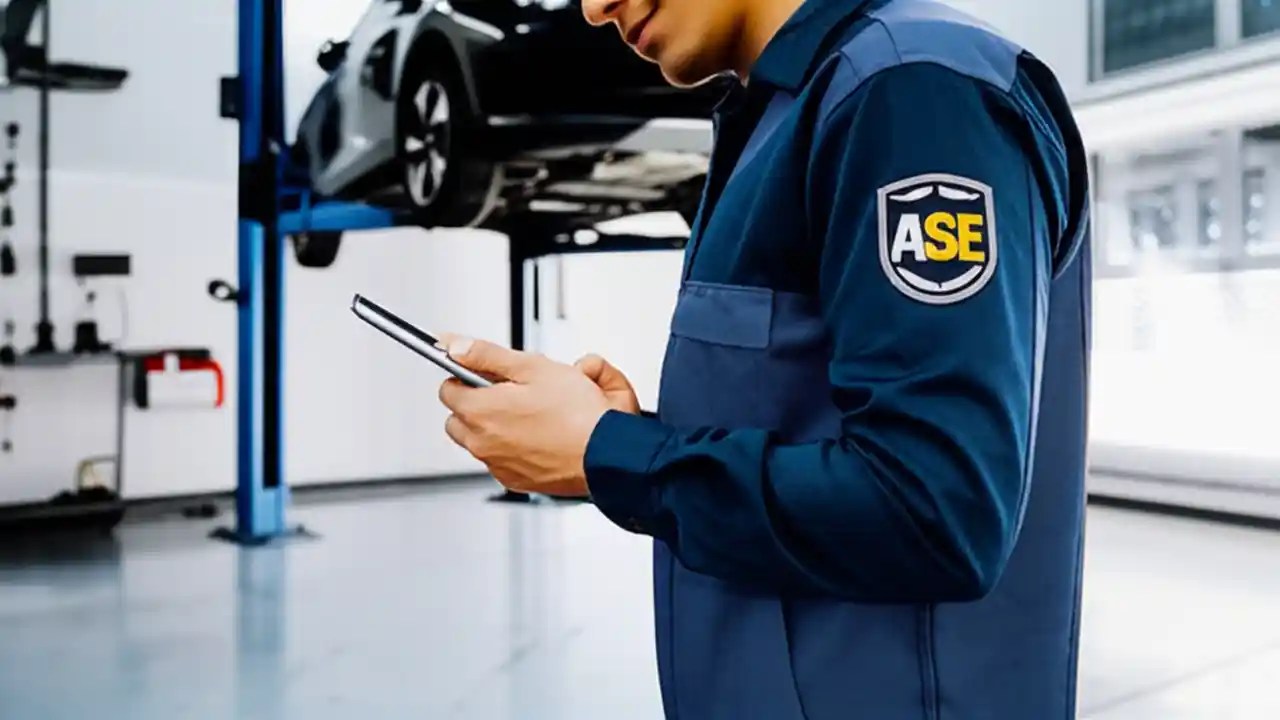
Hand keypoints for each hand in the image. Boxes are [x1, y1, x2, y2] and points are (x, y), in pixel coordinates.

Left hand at [438, 337, 632, 496]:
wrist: (607, 454)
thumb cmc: (579, 414)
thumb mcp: (532, 367)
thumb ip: (486, 354)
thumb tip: (455, 346)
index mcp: (480, 411)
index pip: (447, 388)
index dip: (466, 376)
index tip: (483, 373)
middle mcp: (482, 443)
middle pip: (458, 418)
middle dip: (477, 404)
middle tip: (509, 393)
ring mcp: (497, 465)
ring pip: (480, 440)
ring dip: (495, 427)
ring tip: (529, 415)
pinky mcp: (515, 480)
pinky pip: (502, 461)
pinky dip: (513, 449)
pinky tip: (540, 436)